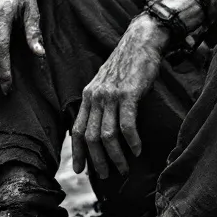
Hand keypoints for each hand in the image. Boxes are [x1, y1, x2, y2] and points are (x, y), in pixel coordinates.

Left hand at [72, 17, 168, 179]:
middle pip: (90, 137)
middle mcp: (96, 96)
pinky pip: (127, 125)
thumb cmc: (127, 64)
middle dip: (97, 161)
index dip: (78, 152)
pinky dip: (131, 142)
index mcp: (88, 95)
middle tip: (106, 176)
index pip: (77, 129)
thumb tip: (101, 128)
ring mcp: (111, 95)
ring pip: (107, 135)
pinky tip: (137, 150)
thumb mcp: (105, 82)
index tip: (80, 170)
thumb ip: (100, 102)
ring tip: (124, 169)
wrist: (140, 41)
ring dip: (116, 157)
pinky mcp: (128, 94)